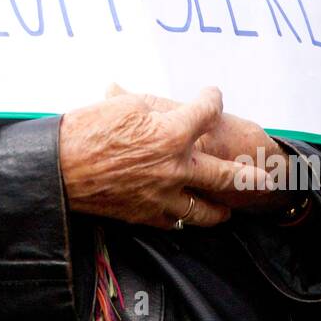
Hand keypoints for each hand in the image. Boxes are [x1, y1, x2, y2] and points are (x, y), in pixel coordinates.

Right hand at [60, 85, 257, 228]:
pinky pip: (175, 224)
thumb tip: (168, 108)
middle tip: (263, 176)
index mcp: (172, 135)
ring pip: (205, 212)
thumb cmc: (85, 131)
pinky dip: (184, 219)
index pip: (206, 113)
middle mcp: (175, 170)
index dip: (212, 99)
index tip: (213, 96)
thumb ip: (155, 106)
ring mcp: (162, 198)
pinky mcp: (144, 216)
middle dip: (249, 174)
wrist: (56, 169)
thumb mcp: (124, 105)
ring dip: (221, 208)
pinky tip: (187, 215)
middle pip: (227, 176)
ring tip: (228, 207)